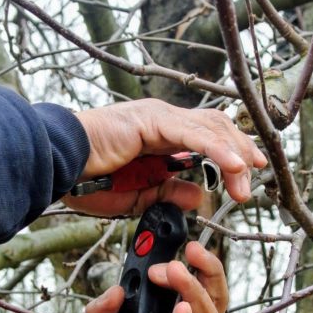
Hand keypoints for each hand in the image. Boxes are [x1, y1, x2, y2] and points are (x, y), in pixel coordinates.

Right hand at [64, 99, 265, 216]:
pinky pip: (192, 134)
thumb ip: (168, 193)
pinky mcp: (151, 120)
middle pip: (216, 128)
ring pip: (211, 128)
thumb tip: (198, 195)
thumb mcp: (138, 196)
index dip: (233, 151)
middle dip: (241, 153)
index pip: (208, 135)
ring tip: (247, 178)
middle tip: (254, 179)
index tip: (249, 175)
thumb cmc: (88, 179)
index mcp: (160, 135)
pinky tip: (234, 165)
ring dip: (234, 154)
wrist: (58, 167)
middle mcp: (163, 120)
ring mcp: (157, 116)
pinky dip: (217, 149)